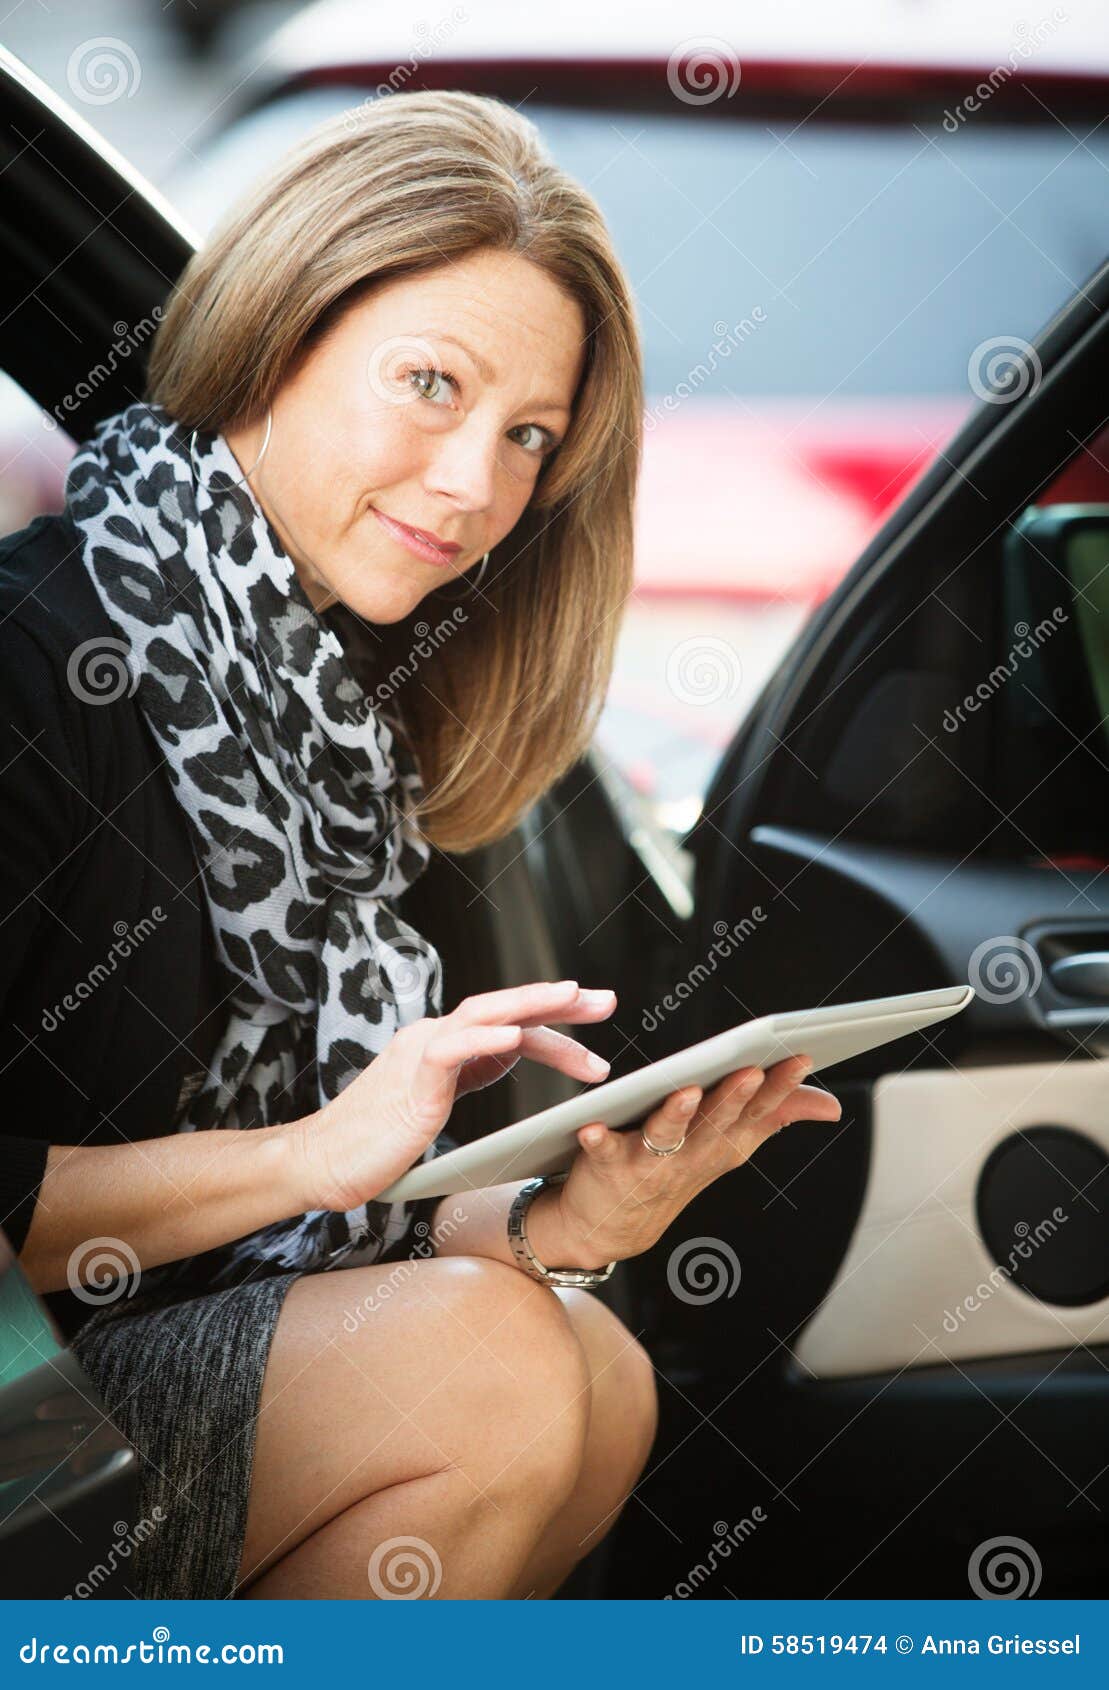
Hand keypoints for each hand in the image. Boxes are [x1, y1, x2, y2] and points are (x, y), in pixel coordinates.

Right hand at [290, 979, 617, 1212]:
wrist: (318, 1163)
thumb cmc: (373, 1144)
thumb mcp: (434, 1103)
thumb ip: (467, 1074)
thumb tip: (508, 1053)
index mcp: (443, 1047)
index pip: (508, 1025)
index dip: (554, 1024)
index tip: (595, 1026)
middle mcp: (433, 1038)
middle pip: (505, 1008)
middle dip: (559, 1001)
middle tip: (608, 1000)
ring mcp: (420, 1055)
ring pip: (484, 1013)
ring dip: (533, 1004)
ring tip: (576, 997)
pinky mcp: (410, 1082)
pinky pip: (450, 1050)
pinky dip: (485, 1038)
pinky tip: (517, 1036)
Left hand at [527, 1055, 842, 1269]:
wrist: (611, 1226)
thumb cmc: (672, 1171)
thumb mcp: (729, 1145)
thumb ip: (775, 1116)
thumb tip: (830, 1105)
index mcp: (722, 1145)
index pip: (758, 1112)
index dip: (781, 1087)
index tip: (801, 1056)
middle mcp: (692, 1156)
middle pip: (718, 1122)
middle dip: (736, 1097)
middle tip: (752, 1070)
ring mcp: (651, 1164)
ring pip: (668, 1135)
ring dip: (677, 1115)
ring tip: (686, 1093)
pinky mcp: (607, 1166)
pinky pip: (603, 1151)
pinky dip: (598, 1140)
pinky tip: (590, 1127)